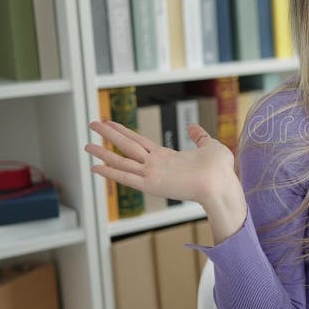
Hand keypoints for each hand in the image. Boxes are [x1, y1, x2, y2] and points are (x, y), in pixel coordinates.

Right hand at [83, 120, 236, 205]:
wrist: (222, 183)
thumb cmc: (219, 169)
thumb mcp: (210, 145)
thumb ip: (199, 136)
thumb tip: (192, 126)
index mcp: (167, 156)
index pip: (140, 142)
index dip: (124, 131)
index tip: (110, 122)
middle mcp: (156, 165)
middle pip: (126, 147)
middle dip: (108, 135)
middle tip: (92, 124)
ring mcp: (152, 175)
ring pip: (122, 161)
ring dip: (103, 153)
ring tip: (86, 145)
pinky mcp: (151, 185)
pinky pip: (126, 178)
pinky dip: (110, 173)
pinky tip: (95, 167)